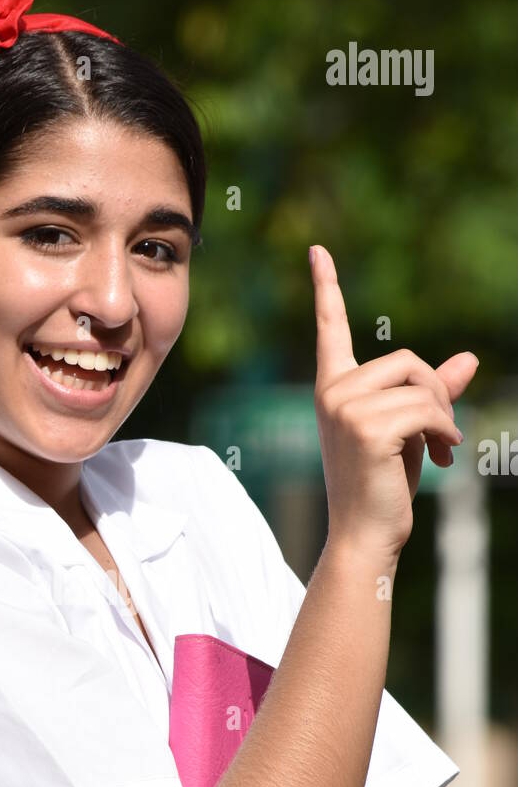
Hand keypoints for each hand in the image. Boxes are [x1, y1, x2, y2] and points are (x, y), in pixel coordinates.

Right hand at [310, 244, 475, 562]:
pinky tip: (440, 458)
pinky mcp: (365, 424)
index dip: (327, 287)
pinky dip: (445, 431)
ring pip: (421, 382)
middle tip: (442, 435)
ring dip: (443, 416)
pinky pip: (426, 407)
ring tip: (438, 450)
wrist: (365, 535)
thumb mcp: (410, 431)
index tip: (318, 251)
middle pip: (408, 359)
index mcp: (333, 388)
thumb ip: (433, 393)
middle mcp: (332, 391)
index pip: (331, 329)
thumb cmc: (383, 486)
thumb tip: (469, 357)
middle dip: (436, 393)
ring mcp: (344, 406)